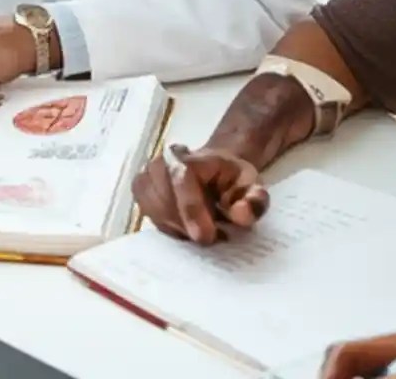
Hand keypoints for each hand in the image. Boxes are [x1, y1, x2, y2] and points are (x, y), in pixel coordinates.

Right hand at [130, 144, 268, 244]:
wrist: (213, 169)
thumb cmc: (231, 179)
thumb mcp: (251, 187)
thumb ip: (254, 200)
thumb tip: (242, 213)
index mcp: (192, 156)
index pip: (183, 180)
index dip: (191, 210)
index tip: (206, 237)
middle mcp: (162, 161)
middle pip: (164, 199)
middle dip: (185, 225)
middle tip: (211, 237)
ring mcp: (147, 175)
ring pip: (154, 210)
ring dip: (177, 228)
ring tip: (200, 230)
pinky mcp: (140, 190)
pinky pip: (148, 215)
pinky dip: (167, 227)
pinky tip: (185, 228)